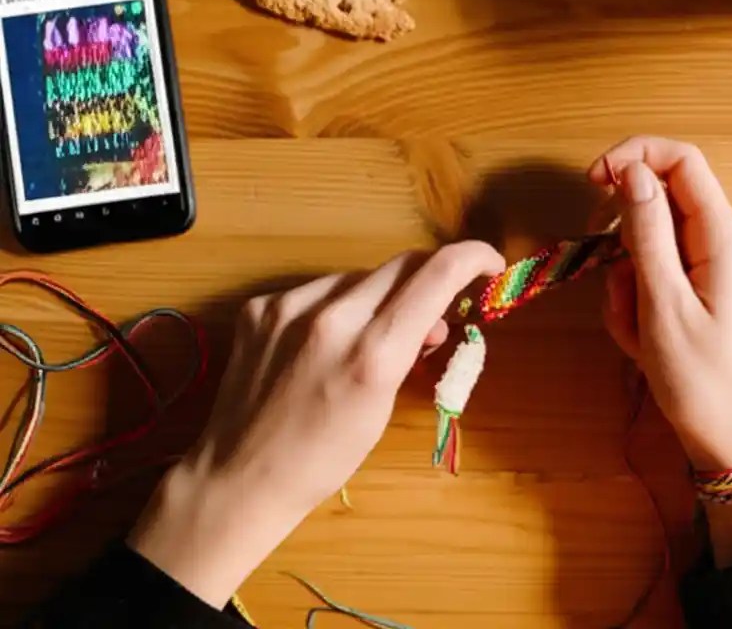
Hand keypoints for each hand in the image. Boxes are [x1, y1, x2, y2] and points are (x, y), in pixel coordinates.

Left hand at [128, 243, 504, 606]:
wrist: (240, 476)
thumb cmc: (324, 458)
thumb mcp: (382, 408)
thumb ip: (406, 351)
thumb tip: (430, 319)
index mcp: (373, 353)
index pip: (437, 274)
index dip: (473, 257)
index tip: (489, 263)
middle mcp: (332, 318)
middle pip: (401, 265)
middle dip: (428, 279)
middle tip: (435, 309)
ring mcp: (289, 307)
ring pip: (358, 277)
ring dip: (378, 296)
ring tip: (371, 337)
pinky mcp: (259, 307)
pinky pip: (316, 291)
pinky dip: (334, 308)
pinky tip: (324, 342)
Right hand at [590, 138, 731, 567]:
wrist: (731, 440)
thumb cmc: (700, 380)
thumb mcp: (662, 304)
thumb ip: (647, 232)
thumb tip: (633, 171)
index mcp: (725, 238)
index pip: (682, 161)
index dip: (634, 156)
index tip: (592, 181)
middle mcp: (727, 243)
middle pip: (662, 203)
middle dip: (625, 240)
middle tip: (617, 286)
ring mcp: (717, 268)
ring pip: (652, 244)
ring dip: (627, 280)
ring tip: (636, 329)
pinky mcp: (705, 292)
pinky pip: (659, 275)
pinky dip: (638, 301)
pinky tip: (643, 339)